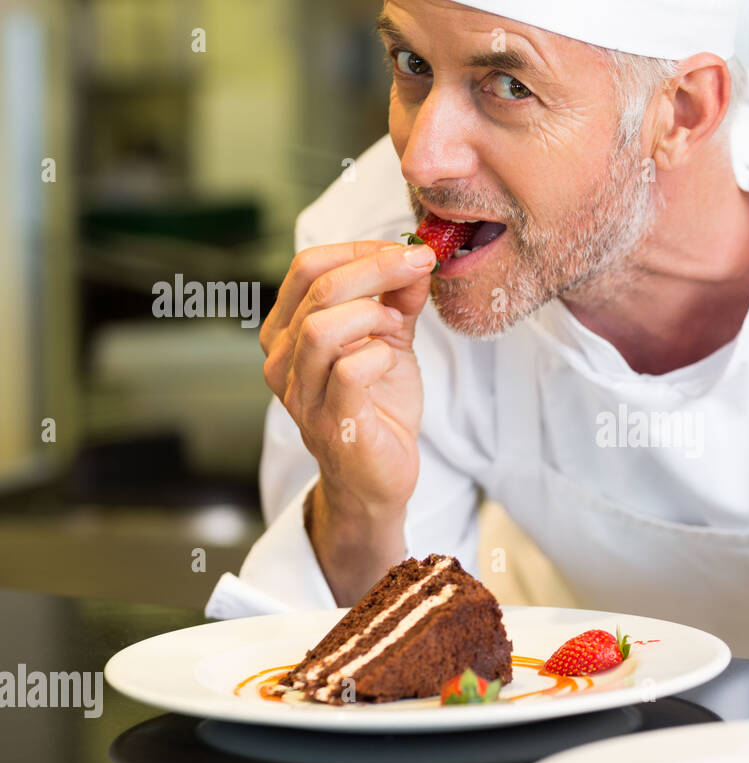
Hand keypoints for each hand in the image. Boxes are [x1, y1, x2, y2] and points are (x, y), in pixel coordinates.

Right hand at [260, 241, 437, 519]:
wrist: (376, 479)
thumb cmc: (376, 408)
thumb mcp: (389, 341)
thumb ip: (398, 301)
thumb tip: (415, 257)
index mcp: (288, 331)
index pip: (307, 267)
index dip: (359, 250)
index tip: (405, 250)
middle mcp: (283, 359)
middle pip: (317, 288)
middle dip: (376, 268)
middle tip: (417, 266)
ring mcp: (302, 392)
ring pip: (322, 327)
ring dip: (372, 314)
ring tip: (396, 327)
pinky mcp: (331, 420)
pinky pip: (349, 370)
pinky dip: (379, 355)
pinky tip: (391, 361)